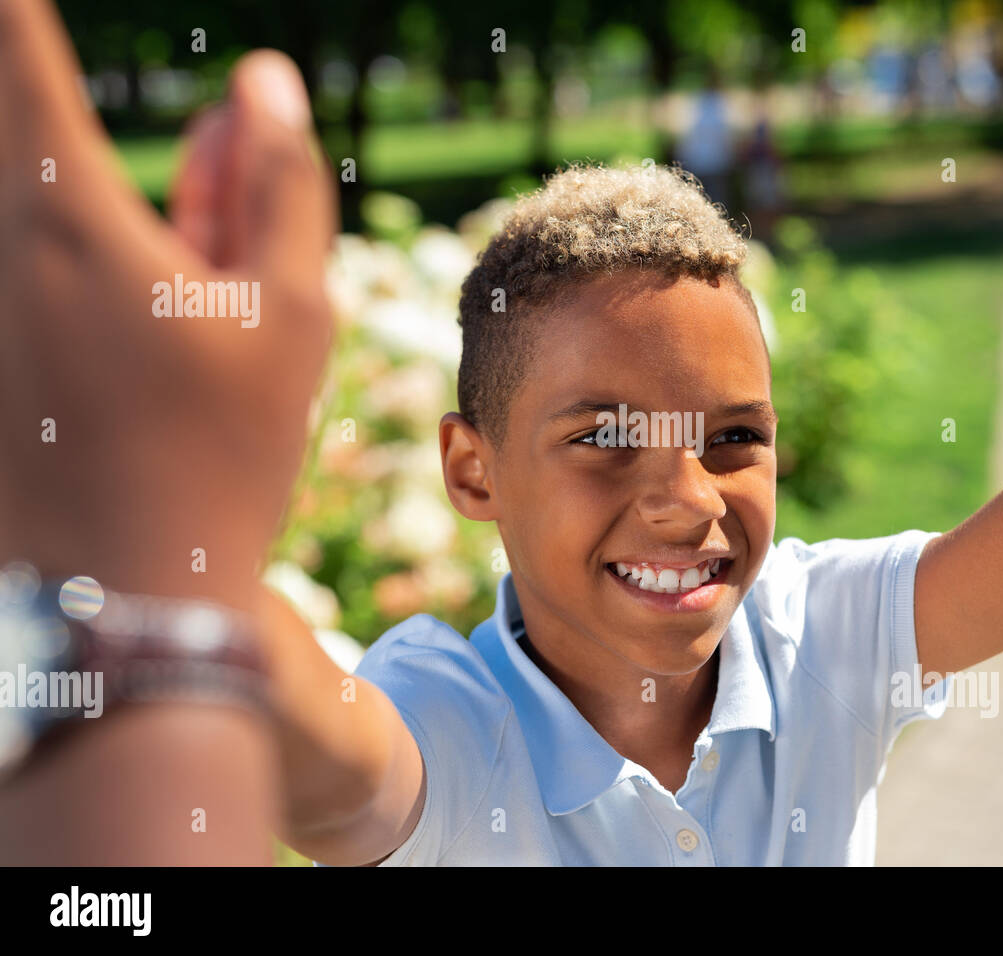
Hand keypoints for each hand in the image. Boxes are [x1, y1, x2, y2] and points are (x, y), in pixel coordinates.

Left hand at [0, 0, 336, 609]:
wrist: (131, 590)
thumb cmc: (227, 453)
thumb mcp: (289, 316)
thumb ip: (281, 186)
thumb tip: (264, 79)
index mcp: (66, 217)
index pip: (12, 48)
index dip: (14, 8)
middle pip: (11, 123)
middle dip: (66, 98)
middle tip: (201, 184)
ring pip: (23, 204)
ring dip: (92, 195)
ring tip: (191, 263)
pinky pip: (21, 271)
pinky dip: (78, 257)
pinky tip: (143, 298)